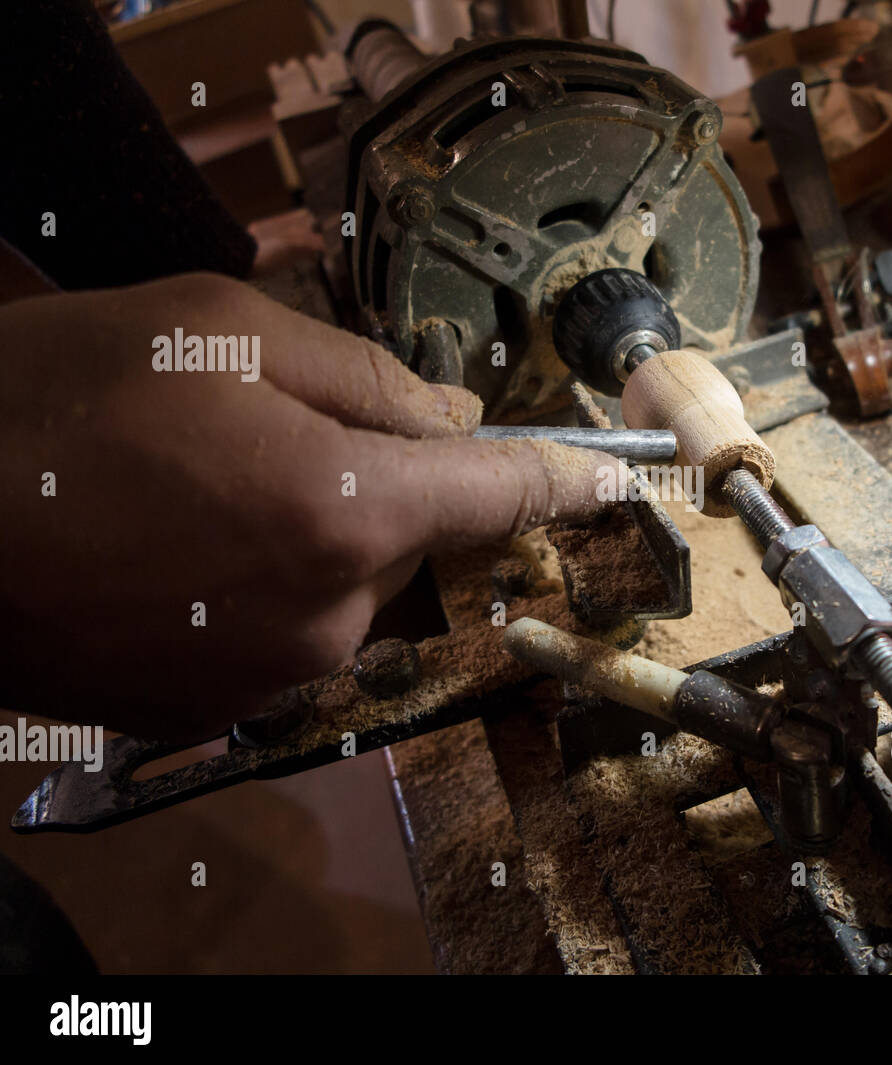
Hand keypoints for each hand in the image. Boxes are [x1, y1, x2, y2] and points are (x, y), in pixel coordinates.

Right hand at [0, 273, 613, 738]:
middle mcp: (330, 613)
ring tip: (201, 495)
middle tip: (273, 442)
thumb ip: (364, 377)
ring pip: (352, 592)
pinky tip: (180, 549)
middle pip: (419, 543)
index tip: (620, 482)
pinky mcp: (219, 708)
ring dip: (314, 539)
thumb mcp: (217, 331)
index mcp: (345, 509)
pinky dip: (266, 589)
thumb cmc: (54, 400)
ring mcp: (274, 673)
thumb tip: (455, 420)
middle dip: (381, 491)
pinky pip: (292, 635)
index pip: (502, 495)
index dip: (568, 482)